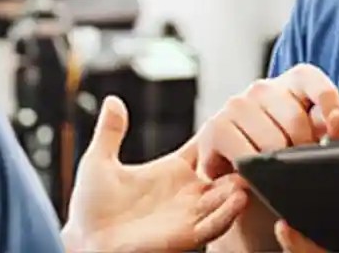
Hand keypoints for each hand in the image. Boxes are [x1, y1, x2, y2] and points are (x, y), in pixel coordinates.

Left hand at [61, 96, 247, 252]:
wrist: (85, 243)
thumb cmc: (90, 208)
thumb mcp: (98, 162)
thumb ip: (111, 131)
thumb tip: (112, 99)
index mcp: (172, 170)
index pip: (208, 146)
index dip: (223, 132)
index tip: (239, 115)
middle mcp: (187, 192)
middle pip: (226, 170)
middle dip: (240, 160)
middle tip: (253, 144)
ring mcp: (189, 214)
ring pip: (227, 197)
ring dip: (239, 186)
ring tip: (250, 170)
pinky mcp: (187, 236)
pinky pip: (215, 225)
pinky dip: (229, 212)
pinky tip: (237, 198)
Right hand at [199, 64, 338, 251]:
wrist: (243, 182)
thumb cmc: (284, 155)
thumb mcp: (317, 141)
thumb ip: (338, 130)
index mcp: (296, 81)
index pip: (317, 85)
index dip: (330, 109)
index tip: (335, 132)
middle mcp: (264, 88)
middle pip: (295, 120)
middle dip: (302, 152)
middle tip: (297, 165)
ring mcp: (237, 104)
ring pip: (270, 142)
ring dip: (276, 167)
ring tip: (273, 172)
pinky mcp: (216, 127)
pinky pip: (244, 155)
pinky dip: (252, 173)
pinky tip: (253, 176)